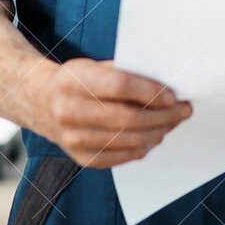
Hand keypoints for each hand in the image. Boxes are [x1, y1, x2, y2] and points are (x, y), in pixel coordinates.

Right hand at [28, 58, 192, 168]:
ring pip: (128, 141)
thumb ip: (125, 74)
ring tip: (173, 122)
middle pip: (128, 119)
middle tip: (183, 110)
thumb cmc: (76, 80)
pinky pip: (122, 157)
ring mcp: (73, 140)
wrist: (40, 102)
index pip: (120, 87)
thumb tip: (167, 88)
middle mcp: (69, 112)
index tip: (173, 95)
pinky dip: (144, 147)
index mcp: (73, 82)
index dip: (151, 92)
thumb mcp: (94, 66)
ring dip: (158, 132)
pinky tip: (155, 136)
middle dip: (163, 116)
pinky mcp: (82, 158)